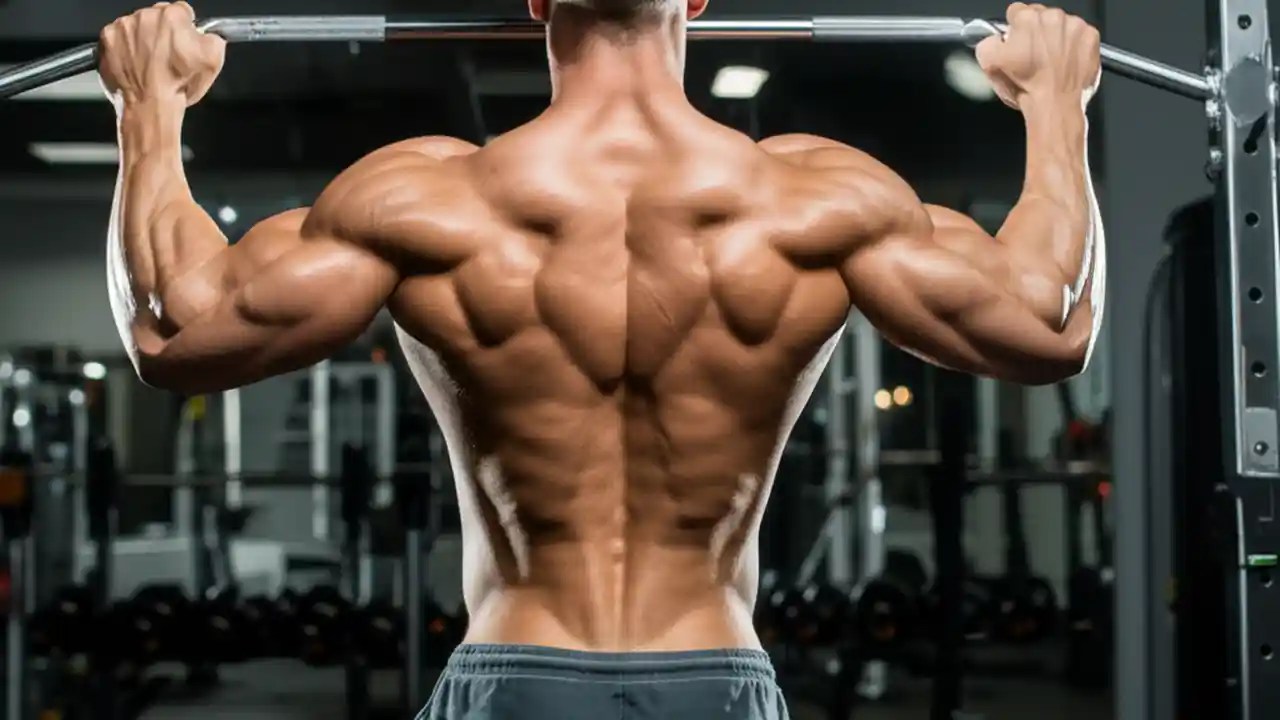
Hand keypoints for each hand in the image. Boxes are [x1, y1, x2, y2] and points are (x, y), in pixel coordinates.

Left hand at [98, 2, 225, 108]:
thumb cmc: (178, 85)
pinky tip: (134, 63)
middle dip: (162, 32)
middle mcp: (145, 16)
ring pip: (136, 25)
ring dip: (143, 38)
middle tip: (167, 56)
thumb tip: (207, 35)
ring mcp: (123, 27)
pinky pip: (117, 37)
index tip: (183, 41)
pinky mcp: (107, 39)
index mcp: (172, 16)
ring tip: (150, 62)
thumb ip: (214, 38)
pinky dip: (124, 47)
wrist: (149, 104)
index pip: (181, 11)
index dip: (185, 27)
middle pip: (157, 16)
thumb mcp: (214, 60)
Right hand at [975, 3, 1100, 109]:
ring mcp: (1074, 26)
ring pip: (1061, 24)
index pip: (1017, 12)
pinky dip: (1074, 46)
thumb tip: (993, 39)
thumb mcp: (990, 65)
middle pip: (1040, 16)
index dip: (1014, 29)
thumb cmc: (1026, 86)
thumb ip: (987, 44)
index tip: (1017, 44)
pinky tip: (1066, 61)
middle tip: (1034, 56)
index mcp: (1026, 19)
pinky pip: (1080, 35)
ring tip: (1051, 61)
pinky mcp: (1091, 36)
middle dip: (1036, 32)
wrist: (1055, 103)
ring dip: (1056, 38)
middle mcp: (1052, 17)